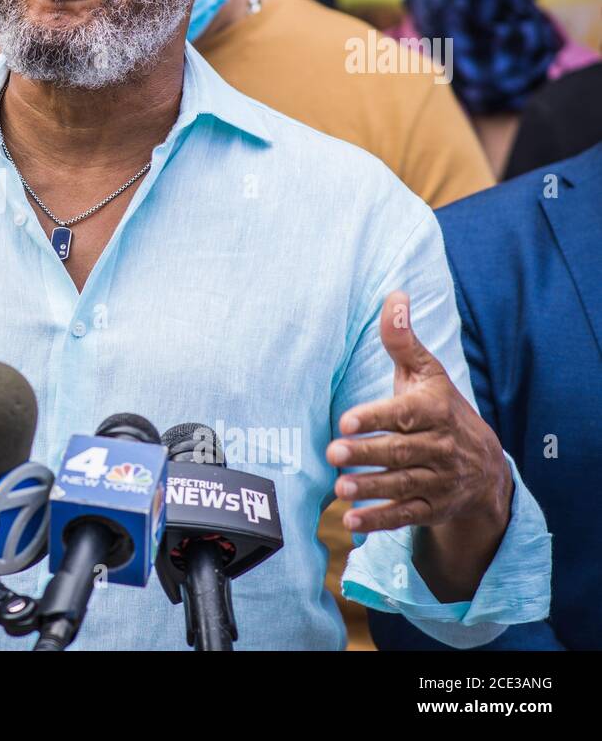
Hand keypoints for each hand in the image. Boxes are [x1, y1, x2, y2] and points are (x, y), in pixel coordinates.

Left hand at [328, 291, 510, 536]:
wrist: (485, 466)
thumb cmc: (439, 408)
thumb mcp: (426, 373)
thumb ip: (403, 340)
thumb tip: (394, 294)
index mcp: (436, 411)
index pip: (405, 414)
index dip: (376, 417)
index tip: (346, 419)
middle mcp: (440, 447)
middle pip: (400, 452)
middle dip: (366, 453)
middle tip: (332, 453)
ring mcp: (438, 480)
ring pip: (402, 486)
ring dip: (370, 489)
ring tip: (339, 488)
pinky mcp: (433, 508)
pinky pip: (406, 517)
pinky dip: (379, 521)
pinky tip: (350, 522)